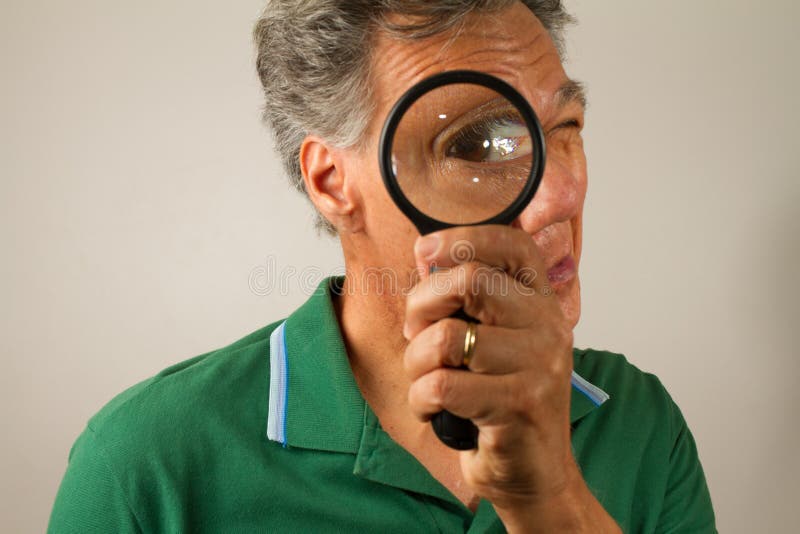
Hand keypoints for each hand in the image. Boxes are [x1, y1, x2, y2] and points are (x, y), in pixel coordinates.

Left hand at [403, 225, 619, 532]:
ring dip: (417, 363)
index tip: (424, 252)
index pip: (512, 244)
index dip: (462, 238)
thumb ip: (471, 303)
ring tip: (426, 382)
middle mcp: (548, 325)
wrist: (535, 474)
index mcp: (541, 303)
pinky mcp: (521, 403)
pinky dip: (421, 398)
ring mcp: (540, 364)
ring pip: (447, 337)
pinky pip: (442, 384)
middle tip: (416, 334)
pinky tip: (433, 409)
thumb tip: (427, 258)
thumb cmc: (501, 404)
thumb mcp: (493, 343)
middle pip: (470, 281)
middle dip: (421, 305)